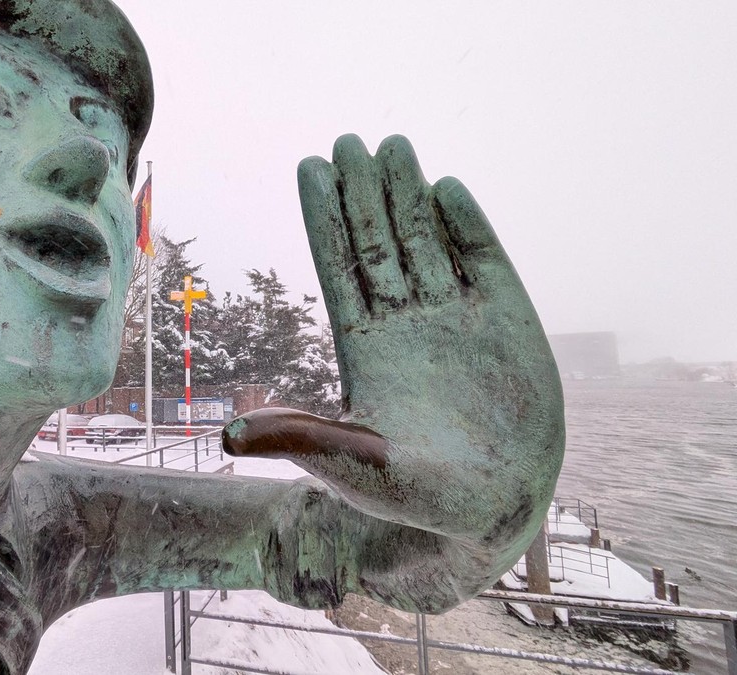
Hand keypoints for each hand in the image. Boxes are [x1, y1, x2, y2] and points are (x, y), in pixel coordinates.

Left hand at [223, 135, 563, 554]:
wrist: (502, 507)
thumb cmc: (422, 498)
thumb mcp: (356, 468)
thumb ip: (303, 440)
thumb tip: (228, 438)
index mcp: (366, 348)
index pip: (340, 269)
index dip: (324, 220)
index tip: (310, 168)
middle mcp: (407, 324)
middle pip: (379, 243)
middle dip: (362, 193)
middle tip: (347, 140)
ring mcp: (458, 317)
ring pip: (427, 241)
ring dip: (409, 194)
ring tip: (393, 145)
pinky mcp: (508, 318)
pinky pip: (483, 259)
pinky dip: (467, 224)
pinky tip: (446, 188)